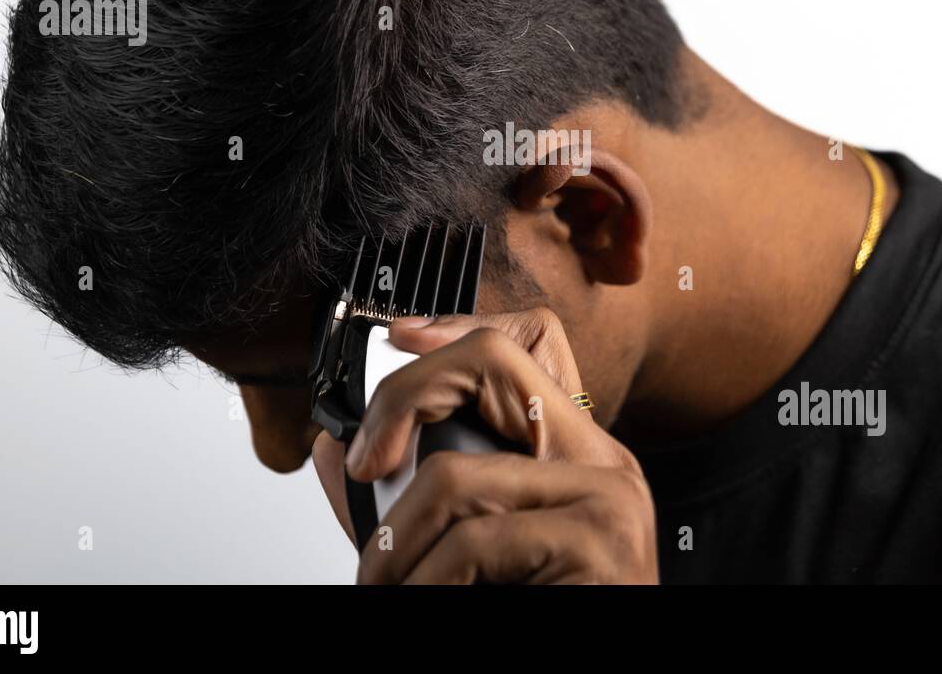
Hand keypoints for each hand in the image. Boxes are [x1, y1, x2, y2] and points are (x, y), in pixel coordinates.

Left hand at [311, 307, 658, 583]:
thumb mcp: (453, 558)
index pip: (533, 342)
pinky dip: (426, 584)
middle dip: (404, 401)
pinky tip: (427, 604)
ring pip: (458, 471)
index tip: (398, 339)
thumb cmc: (526, 616)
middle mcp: (605, 463)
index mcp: (577, 457)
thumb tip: (332, 451)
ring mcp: (609, 497)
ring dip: (394, 547)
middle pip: (497, 362)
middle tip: (364, 466)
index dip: (461, 324)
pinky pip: (474, 540)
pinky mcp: (599, 541)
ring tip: (386, 588)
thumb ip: (405, 504)